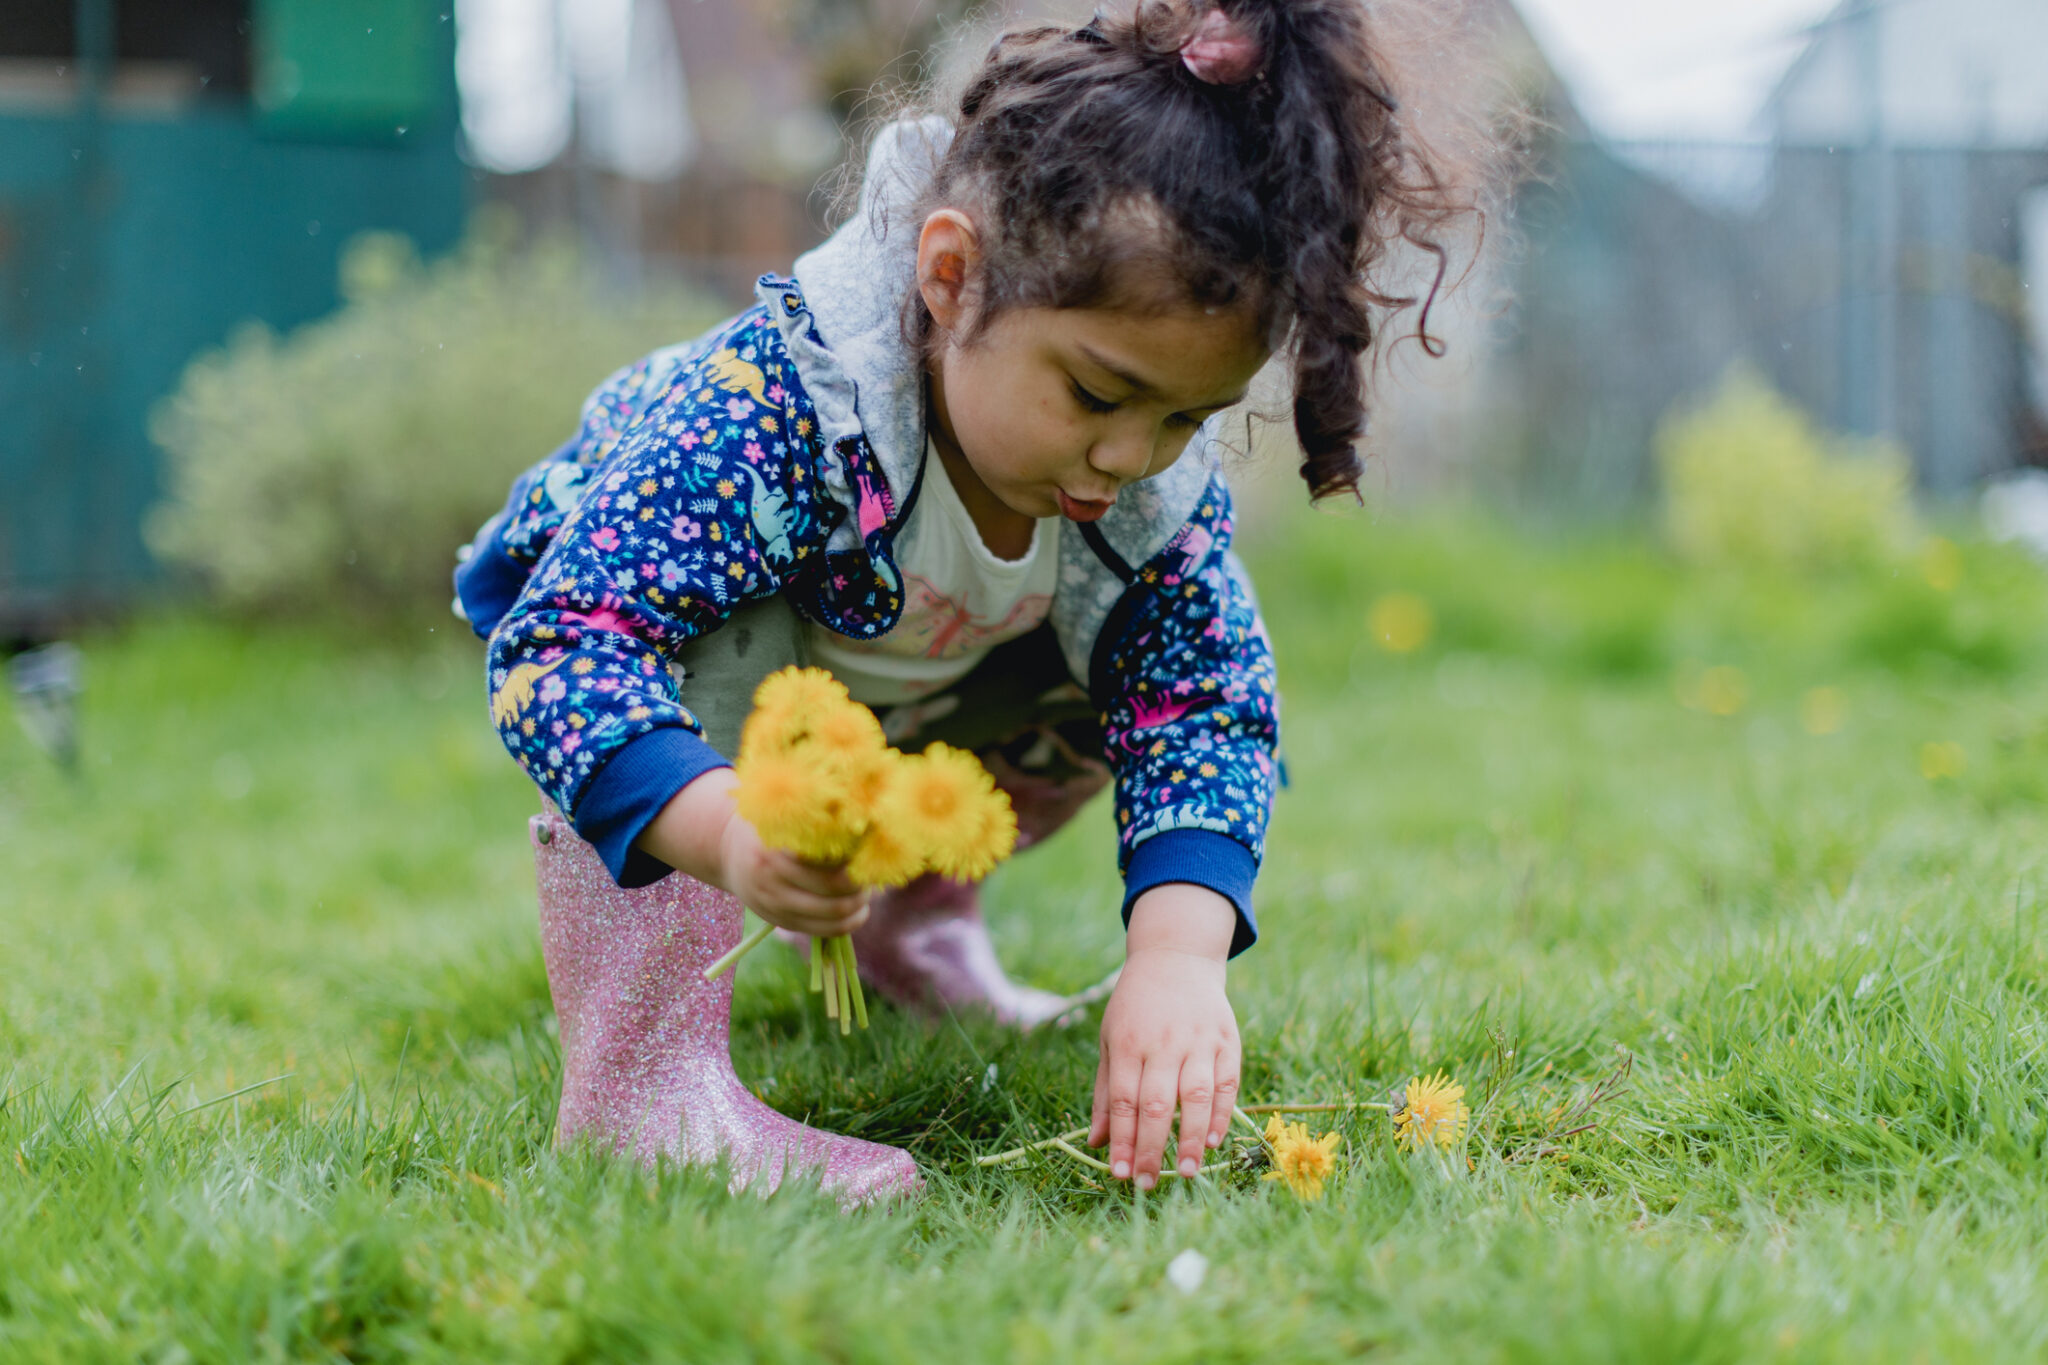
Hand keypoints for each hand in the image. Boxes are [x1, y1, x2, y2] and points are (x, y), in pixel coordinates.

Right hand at [715, 812, 869, 936]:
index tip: (871, 854)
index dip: (857, 864)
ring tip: (867, 894)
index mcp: (777, 851)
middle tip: (872, 876)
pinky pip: (821, 931)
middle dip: (861, 888)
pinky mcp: (779, 921)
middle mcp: (773, 880)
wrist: (726, 850)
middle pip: (833, 894)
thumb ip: (818, 827)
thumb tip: (868, 834)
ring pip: (830, 917)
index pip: (829, 869)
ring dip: (858, 908)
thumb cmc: (769, 826)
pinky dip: (846, 924)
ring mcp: (774, 905)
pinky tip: (858, 911)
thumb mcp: (786, 819)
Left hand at [1089, 884, 1240, 1187]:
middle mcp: (1164, 1042)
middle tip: (1148, 1183)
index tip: (1121, 1173)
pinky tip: (1214, 1140)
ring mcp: (1198, 1040)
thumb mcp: (1110, 1040)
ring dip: (1192, 1138)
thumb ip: (1105, 1092)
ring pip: (1196, 1096)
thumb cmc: (1135, 1008)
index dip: (1123, 1139)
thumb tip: (1098, 1143)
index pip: (1124, 1100)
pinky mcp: (1226, 1040)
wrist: (1176, 958)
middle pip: (1157, 1103)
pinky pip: (1227, 1083)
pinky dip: (1222, 1114)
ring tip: (1187, 1172)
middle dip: (1152, 1148)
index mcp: (1128, 1043)